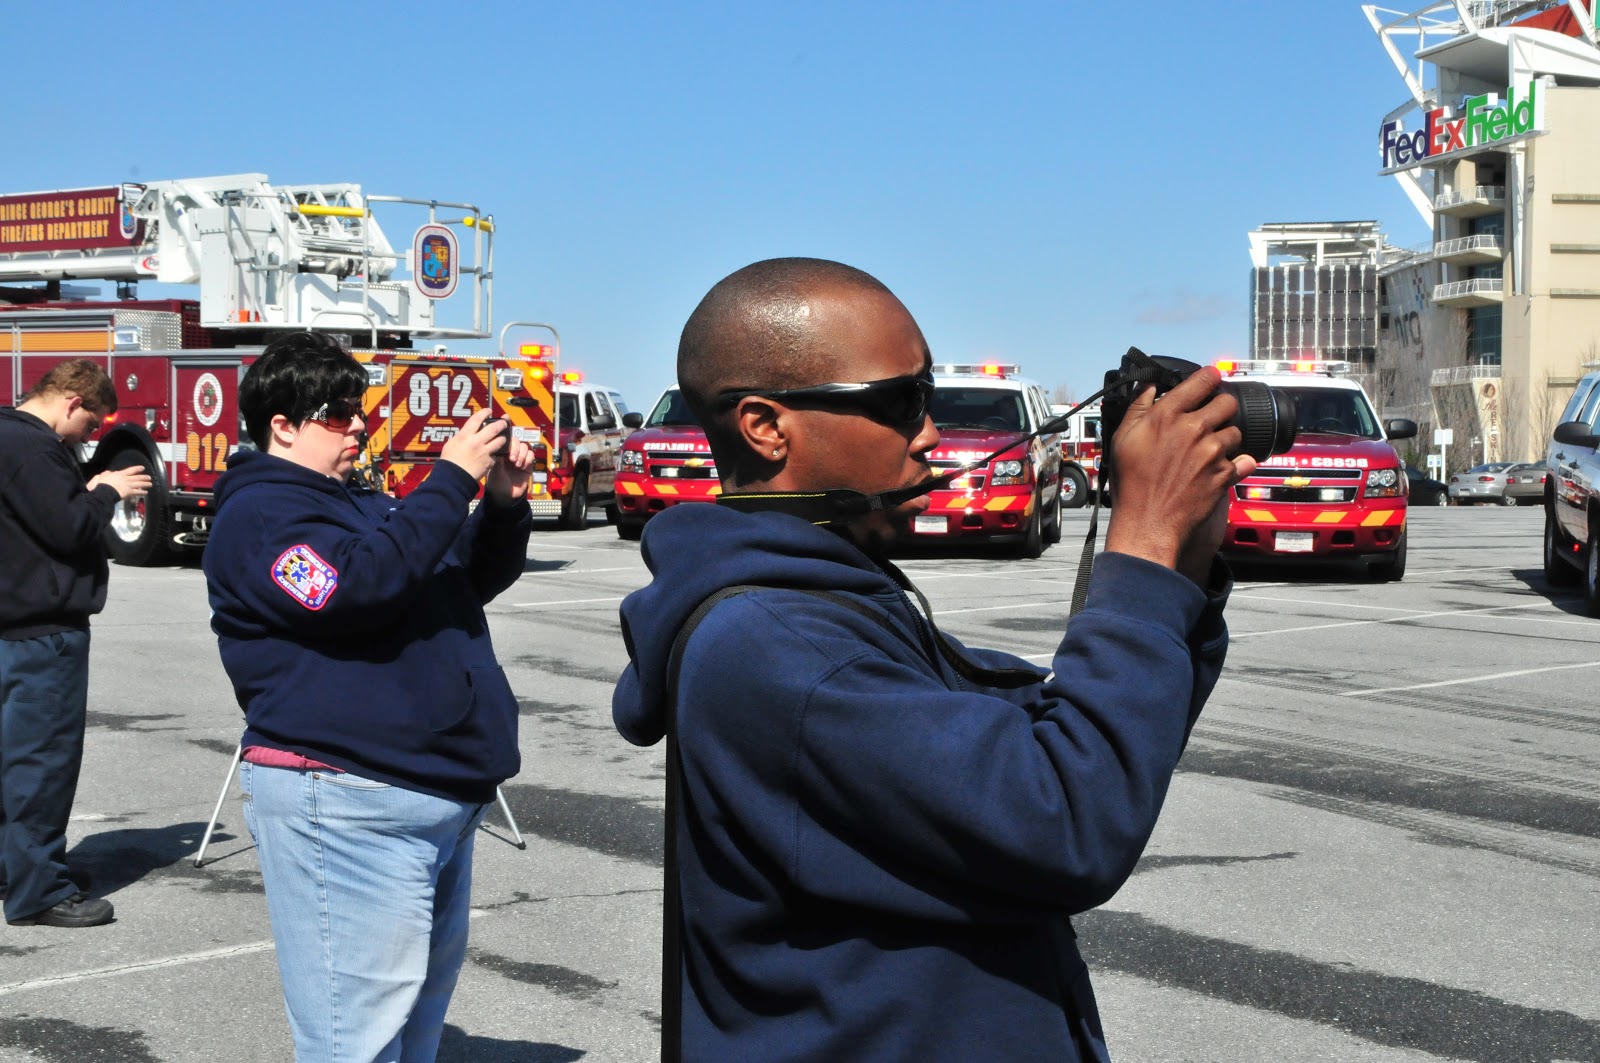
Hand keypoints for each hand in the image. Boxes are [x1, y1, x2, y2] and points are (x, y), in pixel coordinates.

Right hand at [87, 467, 152, 500]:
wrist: (105, 491)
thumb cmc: (103, 484)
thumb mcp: (103, 475)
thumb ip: (107, 474)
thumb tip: (109, 473)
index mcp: (120, 474)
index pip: (131, 470)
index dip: (137, 469)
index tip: (142, 468)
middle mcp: (126, 479)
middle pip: (137, 477)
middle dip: (144, 477)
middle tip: (149, 477)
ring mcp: (129, 486)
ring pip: (139, 484)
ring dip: (146, 484)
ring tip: (150, 484)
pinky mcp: (129, 492)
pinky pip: (137, 492)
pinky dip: (142, 492)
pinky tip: (145, 492)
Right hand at [440, 408, 507, 480]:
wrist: (454, 478)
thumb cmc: (449, 461)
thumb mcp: (451, 444)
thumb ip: (462, 437)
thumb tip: (468, 432)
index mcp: (465, 436)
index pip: (477, 419)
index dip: (485, 413)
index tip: (489, 411)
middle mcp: (476, 442)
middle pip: (494, 428)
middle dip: (501, 424)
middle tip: (503, 423)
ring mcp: (484, 452)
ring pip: (500, 441)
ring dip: (502, 439)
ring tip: (501, 438)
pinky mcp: (489, 462)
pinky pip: (495, 455)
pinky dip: (494, 454)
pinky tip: (492, 455)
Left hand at [485, 436, 534, 502]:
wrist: (505, 495)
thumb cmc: (497, 483)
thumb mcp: (495, 473)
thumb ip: (498, 463)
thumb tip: (501, 454)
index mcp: (502, 452)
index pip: (507, 441)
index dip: (510, 445)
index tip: (507, 455)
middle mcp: (511, 453)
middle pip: (518, 442)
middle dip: (516, 449)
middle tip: (512, 460)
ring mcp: (520, 458)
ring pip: (525, 447)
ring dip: (522, 454)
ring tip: (517, 465)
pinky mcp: (528, 464)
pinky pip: (531, 455)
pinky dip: (528, 459)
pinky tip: (523, 467)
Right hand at [1103, 367, 1255, 581]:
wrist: (1148, 523)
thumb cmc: (1131, 485)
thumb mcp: (1122, 440)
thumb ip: (1138, 408)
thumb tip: (1148, 387)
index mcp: (1167, 416)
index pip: (1201, 381)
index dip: (1209, 376)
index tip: (1212, 377)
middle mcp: (1193, 429)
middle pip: (1227, 402)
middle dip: (1222, 407)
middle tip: (1212, 417)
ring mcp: (1212, 452)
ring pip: (1235, 432)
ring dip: (1225, 438)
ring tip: (1209, 450)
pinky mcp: (1224, 474)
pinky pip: (1243, 460)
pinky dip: (1236, 463)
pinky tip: (1222, 467)